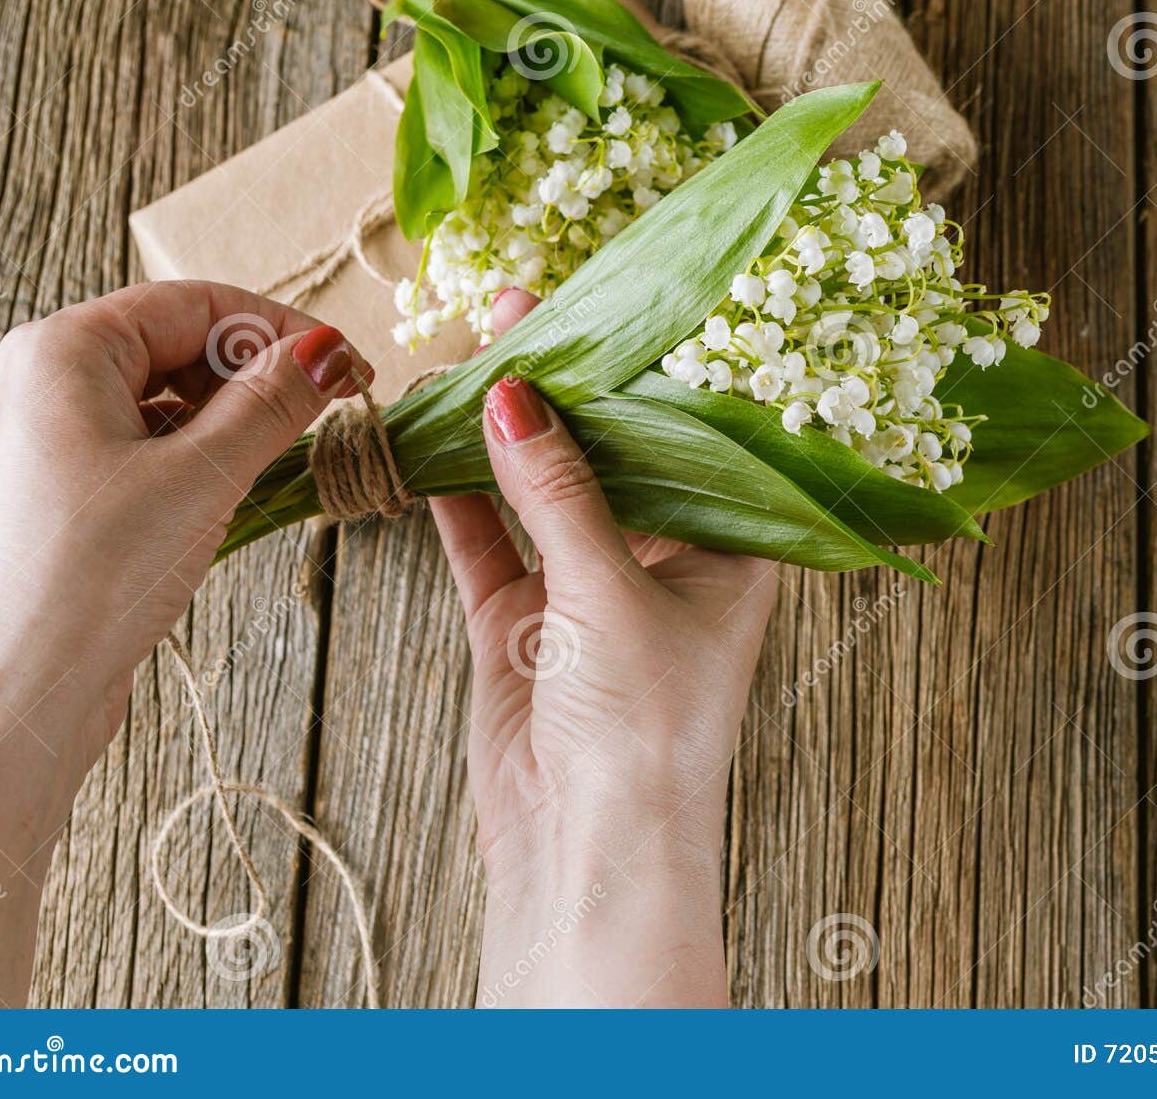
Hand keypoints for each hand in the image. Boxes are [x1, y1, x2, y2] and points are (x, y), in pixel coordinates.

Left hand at [0, 281, 371, 1004]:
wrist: (19, 694)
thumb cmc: (94, 576)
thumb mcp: (202, 477)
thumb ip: (270, 403)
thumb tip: (327, 351)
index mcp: (64, 349)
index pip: (194, 303)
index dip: (281, 329)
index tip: (350, 364)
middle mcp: (48, 379)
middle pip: (180, 344)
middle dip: (260, 373)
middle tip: (336, 407)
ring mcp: (55, 437)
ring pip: (170, 399)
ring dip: (238, 417)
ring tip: (294, 451)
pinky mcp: (70, 490)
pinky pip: (153, 445)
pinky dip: (206, 455)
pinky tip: (246, 486)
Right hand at [432, 289, 778, 1006]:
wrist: (588, 851)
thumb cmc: (645, 727)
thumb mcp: (611, 590)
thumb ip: (559, 490)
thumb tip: (514, 392)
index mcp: (725, 553)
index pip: (691, 439)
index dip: (649, 373)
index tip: (607, 304)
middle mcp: (661, 564)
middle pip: (610, 455)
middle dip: (565, 390)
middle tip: (522, 310)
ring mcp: (585, 591)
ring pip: (541, 491)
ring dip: (504, 433)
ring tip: (470, 351)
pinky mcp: (521, 622)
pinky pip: (487, 540)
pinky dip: (457, 495)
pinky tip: (430, 435)